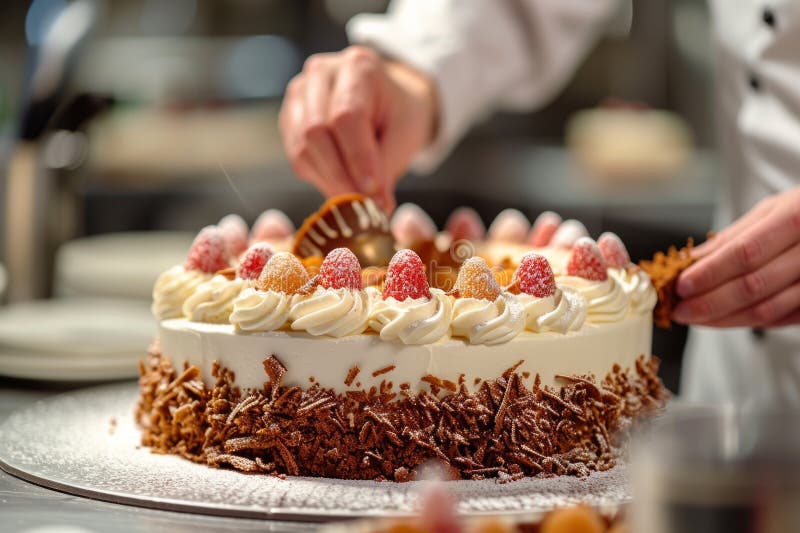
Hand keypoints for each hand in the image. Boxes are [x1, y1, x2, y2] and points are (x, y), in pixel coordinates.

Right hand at [279, 46, 437, 212]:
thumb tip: (374, 207)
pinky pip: (296, 156)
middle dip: (340, 176)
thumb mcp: (406, 136)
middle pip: (316, 131)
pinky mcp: (289, 117)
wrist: (386, 101)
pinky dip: (317, 176)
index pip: (346, 116)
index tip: (370, 192)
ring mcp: (299, 93)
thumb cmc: (399, 115)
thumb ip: (387, 169)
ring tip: (353, 200)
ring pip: (302, 147)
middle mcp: (321, 73)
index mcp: (358, 67)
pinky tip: (338, 183)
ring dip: (328, 181)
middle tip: (361, 206)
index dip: (357, 158)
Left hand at [673, 186, 799, 327]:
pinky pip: (783, 319)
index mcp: (796, 217)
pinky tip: (725, 319)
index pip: (745, 253)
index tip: (680, 286)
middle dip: (710, 302)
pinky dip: (749, 321)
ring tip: (695, 317)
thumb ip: (734, 236)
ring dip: (724, 318)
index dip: (710, 273)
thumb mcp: (773, 210)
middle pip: (753, 285)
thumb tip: (692, 259)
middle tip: (680, 310)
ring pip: (768, 310)